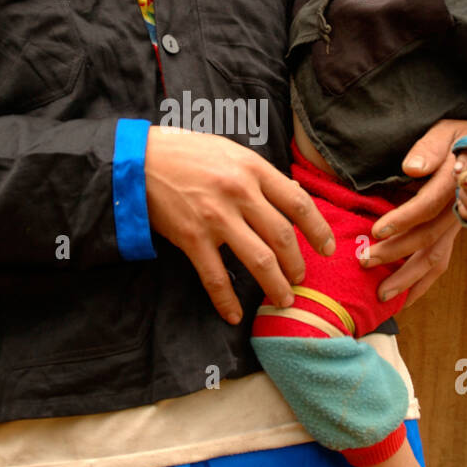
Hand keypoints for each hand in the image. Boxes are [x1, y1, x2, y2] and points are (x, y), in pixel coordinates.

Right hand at [144, 126, 334, 323]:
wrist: (138, 160)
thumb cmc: (186, 154)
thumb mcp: (230, 153)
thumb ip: (261, 176)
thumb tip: (295, 198)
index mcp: (253, 169)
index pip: (298, 203)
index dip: (318, 230)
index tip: (327, 249)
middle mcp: (239, 192)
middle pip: (283, 237)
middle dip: (297, 265)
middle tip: (300, 279)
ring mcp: (216, 217)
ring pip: (259, 261)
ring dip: (275, 286)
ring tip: (283, 300)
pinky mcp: (192, 237)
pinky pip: (215, 277)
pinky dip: (226, 300)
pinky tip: (233, 314)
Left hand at [359, 119, 466, 307]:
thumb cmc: (462, 138)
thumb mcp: (447, 132)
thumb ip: (430, 148)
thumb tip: (411, 167)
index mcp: (454, 185)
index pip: (427, 206)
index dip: (402, 219)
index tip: (375, 230)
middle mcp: (457, 212)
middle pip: (428, 240)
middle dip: (396, 254)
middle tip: (365, 262)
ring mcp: (455, 227)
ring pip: (435, 259)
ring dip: (408, 279)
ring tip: (382, 295)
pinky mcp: (450, 235)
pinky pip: (438, 262)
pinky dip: (421, 283)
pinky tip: (403, 298)